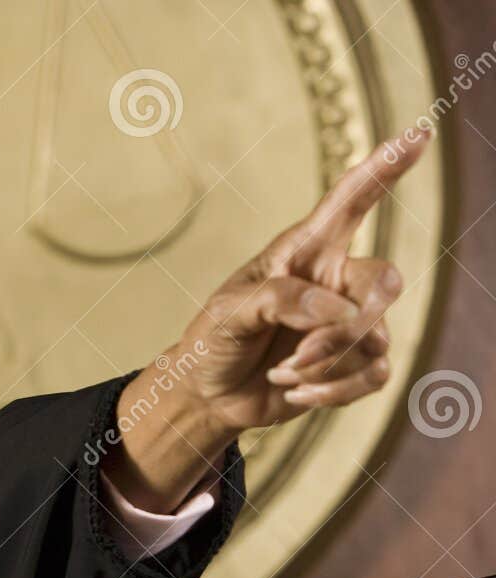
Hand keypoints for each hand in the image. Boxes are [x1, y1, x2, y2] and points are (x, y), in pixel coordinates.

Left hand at [179, 128, 429, 433]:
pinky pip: (374, 374)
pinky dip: (335, 392)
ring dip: (325, 367)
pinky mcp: (354, 362)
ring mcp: (349, 322)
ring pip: (376, 339)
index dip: (383, 168)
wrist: (208, 394)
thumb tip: (336, 310)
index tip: (418, 134)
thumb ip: (278, 300)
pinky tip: (297, 394)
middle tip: (301, 354)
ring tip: (282, 372)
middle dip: (348, 327)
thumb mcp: (229, 314)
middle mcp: (336, 280)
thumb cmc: (213, 341)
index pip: (350, 202)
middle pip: (384, 284)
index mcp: (304, 251)